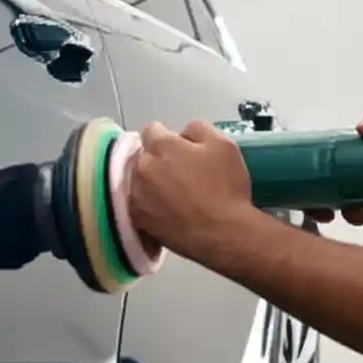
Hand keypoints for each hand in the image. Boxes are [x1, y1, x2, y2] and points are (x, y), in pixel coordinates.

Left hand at [128, 120, 254, 261]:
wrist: (223, 233)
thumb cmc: (225, 187)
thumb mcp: (223, 146)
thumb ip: (198, 129)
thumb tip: (183, 132)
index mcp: (161, 146)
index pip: (152, 130)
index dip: (166, 136)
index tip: (178, 148)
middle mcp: (143, 167)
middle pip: (143, 156)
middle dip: (157, 159)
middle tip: (179, 172)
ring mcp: (137, 194)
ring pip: (138, 180)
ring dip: (150, 182)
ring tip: (173, 195)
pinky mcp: (137, 218)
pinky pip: (137, 204)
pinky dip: (147, 205)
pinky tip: (165, 211)